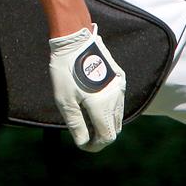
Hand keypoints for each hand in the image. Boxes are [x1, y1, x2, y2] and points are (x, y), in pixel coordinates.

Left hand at [47, 24, 124, 151]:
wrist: (74, 40)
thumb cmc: (65, 71)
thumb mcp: (65, 101)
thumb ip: (76, 124)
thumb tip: (83, 143)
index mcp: (103, 106)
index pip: (107, 136)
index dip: (95, 145)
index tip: (83, 144)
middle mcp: (116, 98)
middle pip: (114, 128)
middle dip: (100, 135)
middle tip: (83, 133)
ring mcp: (120, 87)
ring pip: (117, 114)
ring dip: (105, 121)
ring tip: (85, 117)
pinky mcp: (119, 78)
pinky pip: (118, 101)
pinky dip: (108, 108)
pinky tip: (92, 103)